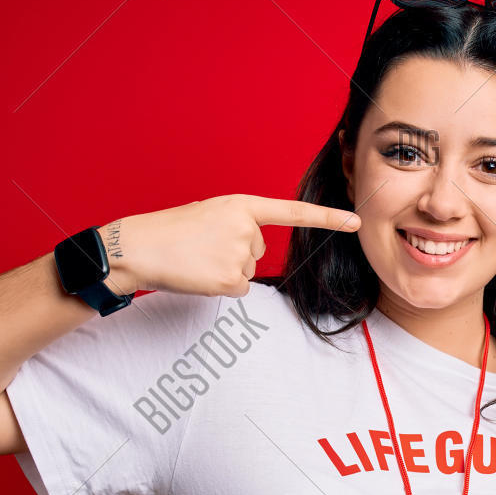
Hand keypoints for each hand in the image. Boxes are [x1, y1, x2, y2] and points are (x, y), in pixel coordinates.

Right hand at [103, 194, 359, 297]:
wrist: (139, 246)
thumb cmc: (171, 232)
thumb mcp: (210, 216)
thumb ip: (238, 226)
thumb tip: (250, 255)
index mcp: (241, 205)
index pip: (291, 212)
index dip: (326, 218)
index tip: (355, 221)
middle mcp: (245, 227)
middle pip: (257, 251)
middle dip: (232, 254)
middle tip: (200, 246)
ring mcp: (238, 254)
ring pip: (246, 271)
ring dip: (223, 271)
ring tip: (196, 258)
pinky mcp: (229, 279)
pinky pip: (238, 289)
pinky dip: (220, 288)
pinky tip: (199, 275)